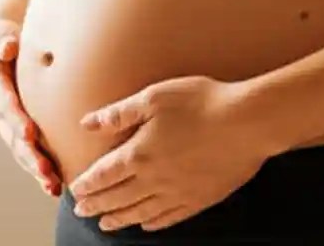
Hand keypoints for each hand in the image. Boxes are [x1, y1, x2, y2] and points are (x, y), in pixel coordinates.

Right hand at [0, 17, 61, 196]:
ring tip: (52, 185)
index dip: (15, 117)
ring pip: (19, 148)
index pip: (3, 102)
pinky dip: (40, 169)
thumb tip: (8, 46)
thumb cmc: (3, 35)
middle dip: (27, 153)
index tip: (29, 132)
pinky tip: (55, 186)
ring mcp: (8, 121)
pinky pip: (28, 150)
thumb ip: (0, 37)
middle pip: (11, 134)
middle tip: (44, 169)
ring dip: (35, 167)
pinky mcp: (20, 128)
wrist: (4, 43)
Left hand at [68, 76, 271, 231]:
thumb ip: (118, 113)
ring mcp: (179, 192)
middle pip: (118, 198)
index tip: (74, 193)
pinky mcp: (202, 198)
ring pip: (142, 212)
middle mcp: (155, 179)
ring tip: (106, 224)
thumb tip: (87, 123)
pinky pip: (172, 217)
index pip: (104, 175)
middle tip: (81, 212)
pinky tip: (147, 225)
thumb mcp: (153, 98)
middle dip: (97, 205)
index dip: (87, 185)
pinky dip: (155, 223)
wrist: (248, 122)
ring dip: (120, 219)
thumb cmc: (200, 103)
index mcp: (139, 154)